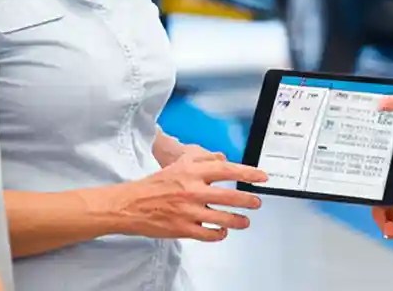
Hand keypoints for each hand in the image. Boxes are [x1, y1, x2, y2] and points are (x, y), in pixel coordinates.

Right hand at [114, 153, 268, 241]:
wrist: (131, 204)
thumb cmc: (155, 184)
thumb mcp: (179, 164)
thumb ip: (202, 159)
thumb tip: (223, 159)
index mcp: (191, 172)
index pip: (226, 170)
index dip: (247, 173)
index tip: (261, 177)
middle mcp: (192, 190)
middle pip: (229, 196)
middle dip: (247, 201)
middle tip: (257, 202)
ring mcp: (188, 211)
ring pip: (222, 218)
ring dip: (238, 220)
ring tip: (245, 221)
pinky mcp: (183, 229)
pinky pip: (208, 234)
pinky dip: (219, 234)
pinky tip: (222, 232)